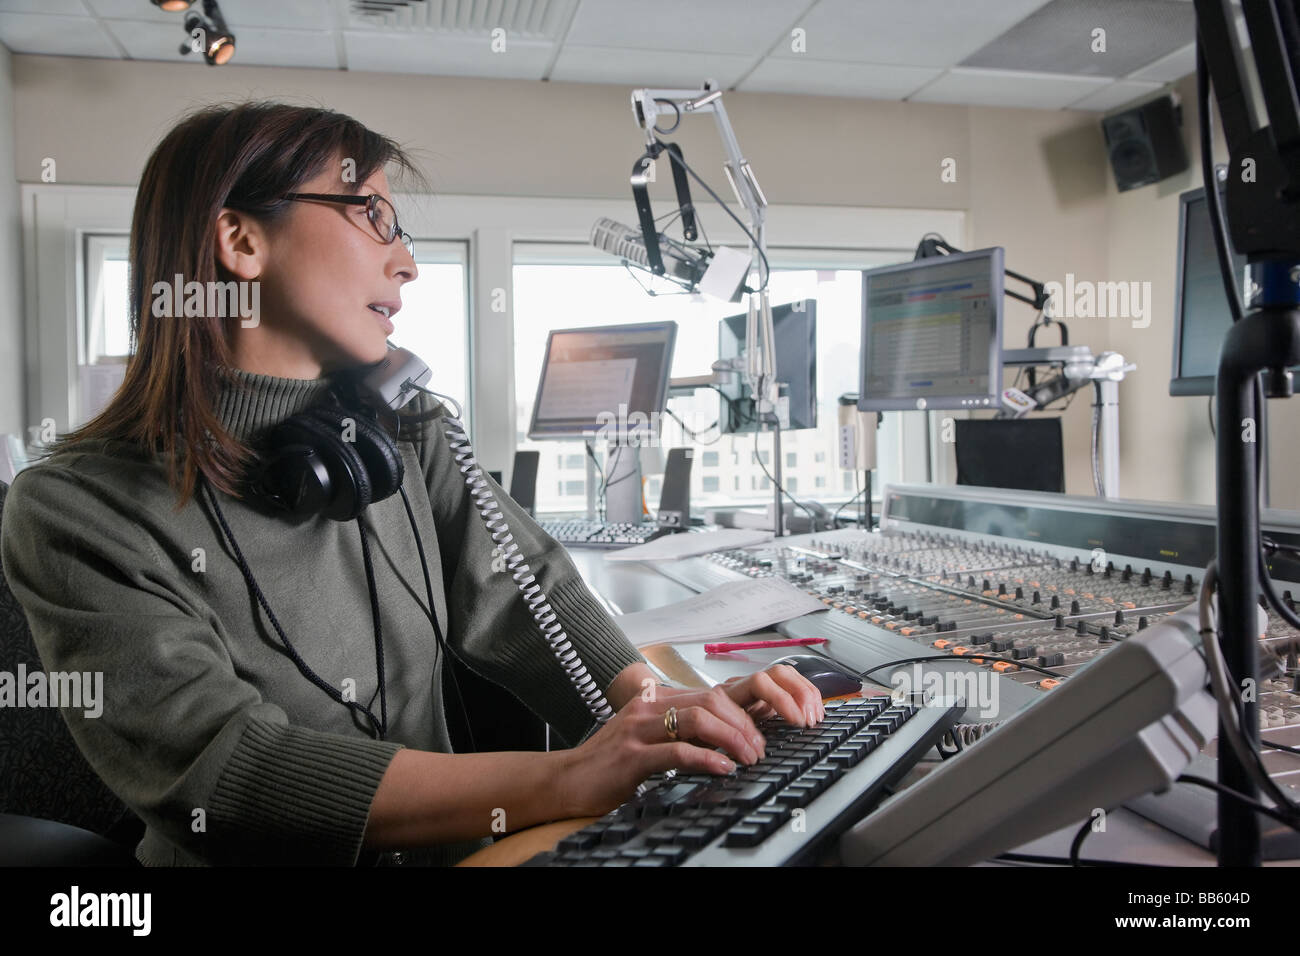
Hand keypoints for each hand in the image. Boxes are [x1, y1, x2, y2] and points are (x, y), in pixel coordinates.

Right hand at [553, 664, 823, 818]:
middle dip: (742, 724)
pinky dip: (707, 759)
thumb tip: (723, 738)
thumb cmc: (608, 763)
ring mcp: (638, 729)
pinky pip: (677, 751)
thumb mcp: (647, 738)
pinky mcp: (631, 756)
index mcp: (654, 700)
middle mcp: (648, 707)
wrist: (566, 779)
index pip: (710, 694)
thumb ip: (678, 732)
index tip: (757, 736)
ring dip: (732, 739)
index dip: (740, 712)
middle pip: (710, 700)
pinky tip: (723, 769)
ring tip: (748, 758)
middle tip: (758, 749)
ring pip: (698, 720)